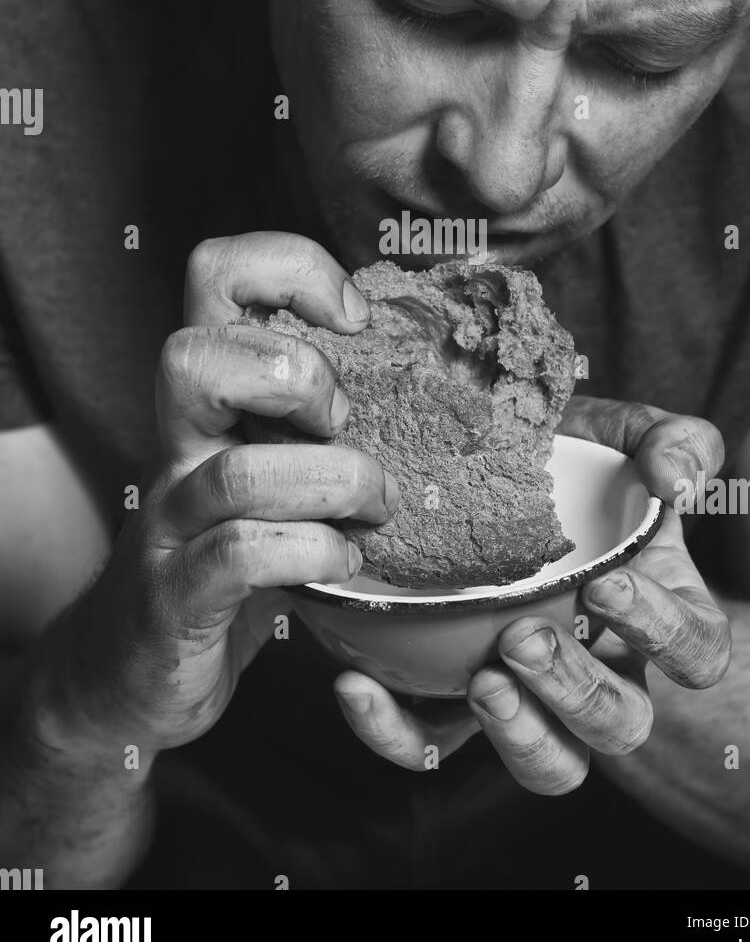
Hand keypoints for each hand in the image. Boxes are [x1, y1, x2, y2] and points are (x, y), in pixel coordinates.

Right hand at [32, 232, 397, 761]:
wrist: (132, 674)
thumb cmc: (225, 558)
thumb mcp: (272, 467)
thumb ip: (317, 417)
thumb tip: (426, 372)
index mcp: (209, 398)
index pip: (215, 278)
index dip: (288, 268)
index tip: (354, 317)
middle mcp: (179, 446)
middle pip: (190, 356)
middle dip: (292, 376)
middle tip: (344, 422)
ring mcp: (172, 522)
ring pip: (240, 473)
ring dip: (335, 484)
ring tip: (375, 509)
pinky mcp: (177, 596)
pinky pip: (242, 556)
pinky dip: (313, 552)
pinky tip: (345, 562)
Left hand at [334, 395, 731, 792]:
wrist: (471, 462)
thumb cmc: (565, 456)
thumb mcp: (619, 432)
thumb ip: (671, 440)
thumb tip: (678, 480)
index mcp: (657, 609)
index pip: (696, 650)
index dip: (662, 633)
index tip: (606, 585)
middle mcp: (602, 667)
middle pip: (623, 723)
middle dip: (578, 691)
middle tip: (523, 638)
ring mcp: (528, 693)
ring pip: (551, 763)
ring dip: (522, 734)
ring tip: (482, 681)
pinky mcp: (448, 703)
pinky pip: (430, 744)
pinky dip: (394, 730)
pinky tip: (358, 684)